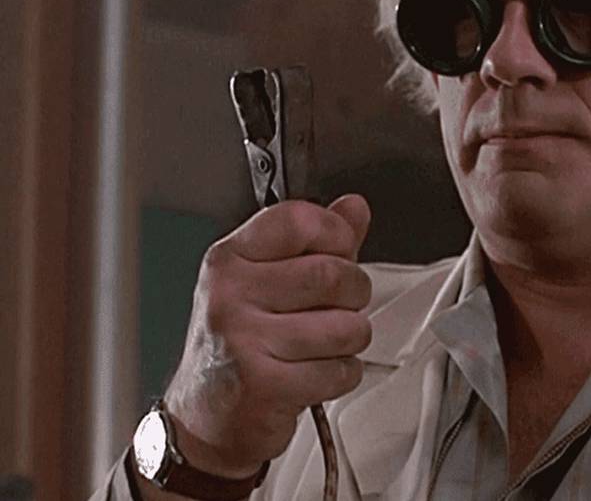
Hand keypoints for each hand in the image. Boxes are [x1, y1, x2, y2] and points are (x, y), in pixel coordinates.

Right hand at [162, 194, 371, 477]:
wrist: (203, 417)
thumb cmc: (239, 344)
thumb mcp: (266, 282)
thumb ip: (315, 244)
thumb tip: (354, 208)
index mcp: (230, 259)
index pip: (297, 219)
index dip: (335, 233)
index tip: (340, 251)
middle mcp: (230, 295)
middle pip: (332, 274)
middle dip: (354, 293)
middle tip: (341, 306)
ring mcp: (244, 340)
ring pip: (345, 326)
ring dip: (350, 339)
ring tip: (325, 343)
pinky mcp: (264, 385)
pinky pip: (339, 370)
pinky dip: (341, 375)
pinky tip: (314, 373)